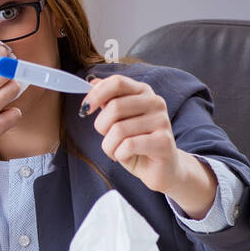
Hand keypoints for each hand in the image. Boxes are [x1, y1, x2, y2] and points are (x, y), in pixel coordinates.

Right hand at [0, 43, 22, 179]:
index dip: (0, 54)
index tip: (3, 56)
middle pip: (6, 70)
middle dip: (8, 70)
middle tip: (7, 74)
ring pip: (14, 88)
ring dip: (11, 89)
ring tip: (3, 95)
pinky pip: (16, 113)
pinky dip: (12, 113)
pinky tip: (2, 115)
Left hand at [81, 73, 184, 194]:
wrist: (161, 168)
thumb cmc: (136, 143)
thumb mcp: (118, 120)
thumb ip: (108, 101)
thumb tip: (91, 83)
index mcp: (143, 92)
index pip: (117, 82)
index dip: (96, 94)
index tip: (85, 109)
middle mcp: (155, 102)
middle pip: (115, 106)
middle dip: (101, 126)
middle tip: (106, 138)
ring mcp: (162, 121)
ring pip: (119, 129)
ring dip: (109, 145)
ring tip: (116, 150)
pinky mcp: (164, 141)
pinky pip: (128, 145)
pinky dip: (119, 154)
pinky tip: (125, 156)